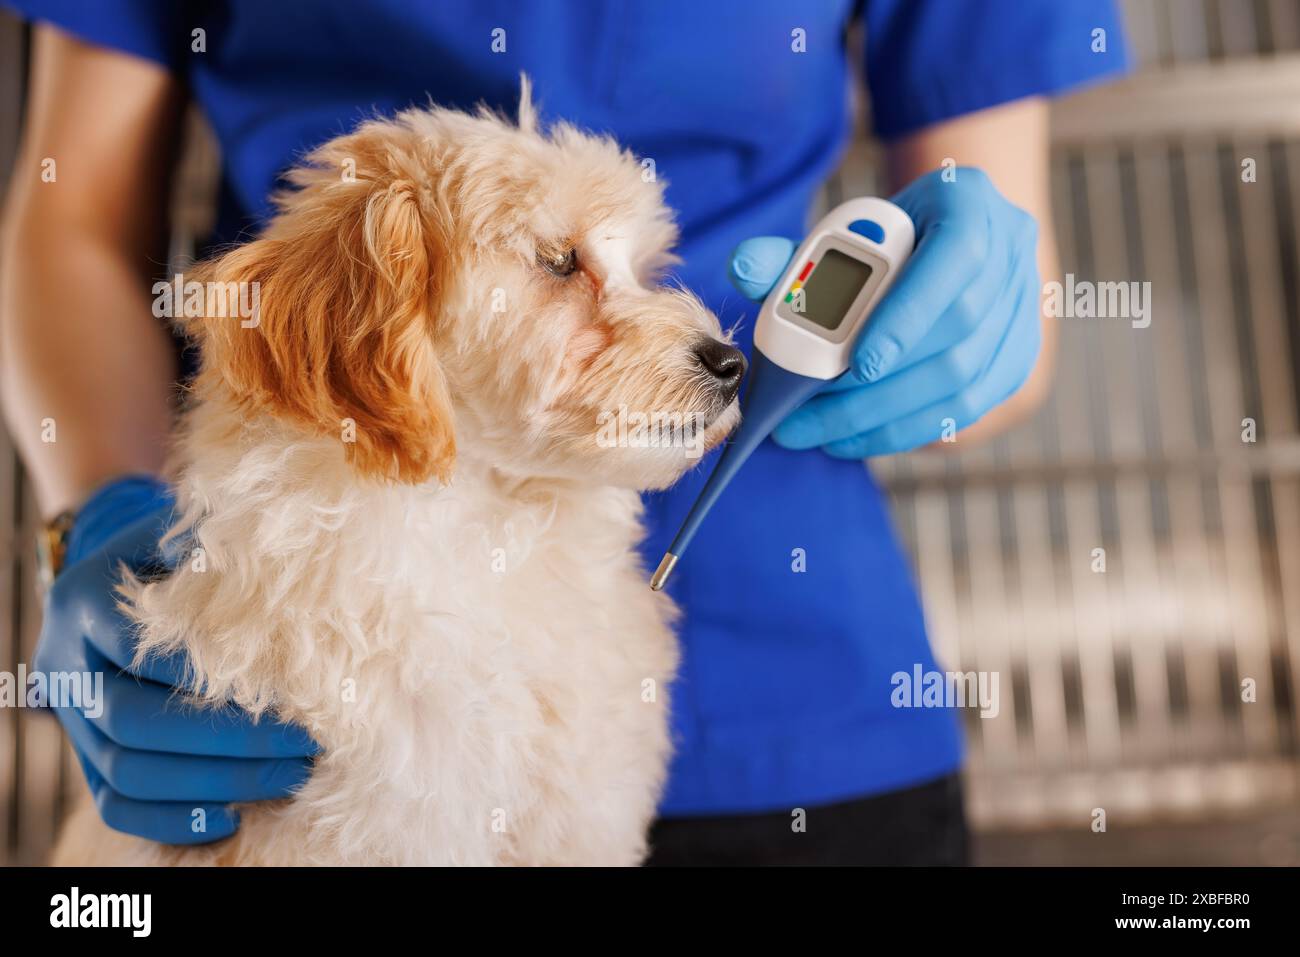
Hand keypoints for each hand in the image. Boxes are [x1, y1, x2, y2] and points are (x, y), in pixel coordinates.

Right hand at [33, 476, 316, 844]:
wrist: (132, 577)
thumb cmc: (185, 553)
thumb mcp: (197, 537)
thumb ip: (227, 555)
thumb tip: (303, 577)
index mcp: (86, 598)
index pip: (141, 647)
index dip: (211, 671)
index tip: (289, 684)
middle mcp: (67, 663)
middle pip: (132, 721)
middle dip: (227, 739)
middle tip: (303, 741)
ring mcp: (72, 717)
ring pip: (128, 772)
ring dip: (214, 782)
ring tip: (290, 774)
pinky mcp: (86, 759)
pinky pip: (117, 806)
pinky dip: (173, 819)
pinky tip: (236, 815)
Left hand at [728, 167, 1041, 457]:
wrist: (935, 241)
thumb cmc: (878, 238)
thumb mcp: (835, 234)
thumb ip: (789, 254)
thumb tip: (744, 271)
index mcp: (969, 201)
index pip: (956, 257)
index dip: (911, 315)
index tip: (858, 365)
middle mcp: (1012, 250)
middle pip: (958, 334)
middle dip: (878, 388)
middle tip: (805, 417)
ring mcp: (1024, 308)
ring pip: (964, 380)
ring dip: (885, 418)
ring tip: (818, 434)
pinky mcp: (1018, 358)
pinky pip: (968, 409)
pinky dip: (906, 430)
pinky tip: (854, 438)